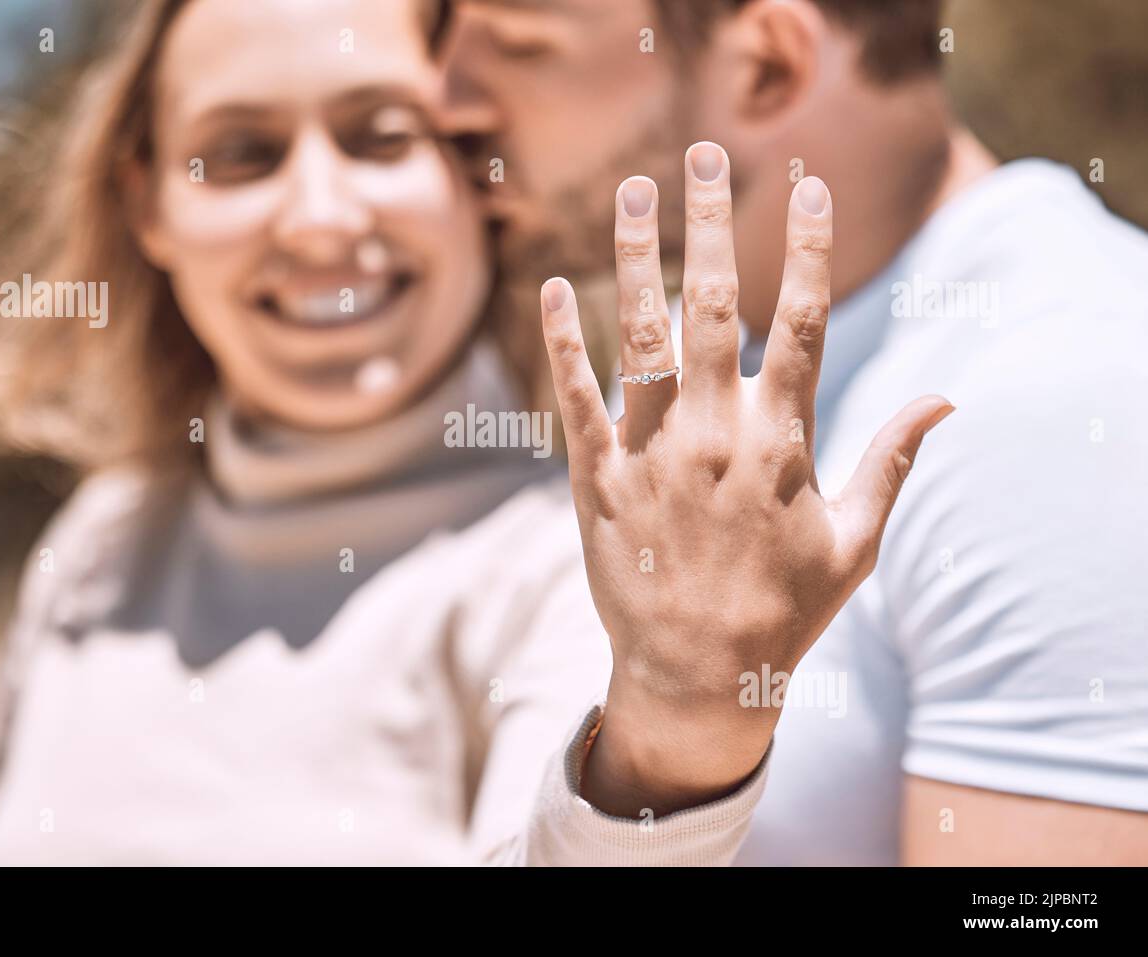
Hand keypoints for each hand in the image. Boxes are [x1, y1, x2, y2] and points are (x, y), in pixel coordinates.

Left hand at [539, 143, 953, 816]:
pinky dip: (561, 342)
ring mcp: (651, 454)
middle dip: (712, 222)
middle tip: (703, 154)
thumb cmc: (784, 611)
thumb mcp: (854, 543)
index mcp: (782, 444)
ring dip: (635, 256)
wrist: (697, 676)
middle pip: (717, 306)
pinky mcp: (595, 479)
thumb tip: (945, 397)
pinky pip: (574, 398)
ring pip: (642, 336)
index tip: (805, 186)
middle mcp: (715, 435)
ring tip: (630, 191)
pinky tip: (552, 287)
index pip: (805, 324)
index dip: (807, 249)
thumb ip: (892, 462)